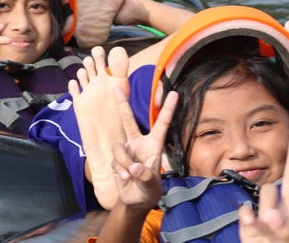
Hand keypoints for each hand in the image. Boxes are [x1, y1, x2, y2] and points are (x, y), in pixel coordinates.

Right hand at [109, 89, 177, 210]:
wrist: (135, 201)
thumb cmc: (150, 190)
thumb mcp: (153, 186)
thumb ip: (145, 176)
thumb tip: (134, 167)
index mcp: (154, 145)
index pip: (161, 124)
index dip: (167, 109)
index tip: (174, 94)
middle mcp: (138, 144)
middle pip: (128, 120)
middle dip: (122, 104)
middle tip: (117, 88)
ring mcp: (126, 150)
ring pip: (119, 147)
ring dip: (123, 161)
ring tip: (130, 174)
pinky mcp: (116, 159)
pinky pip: (115, 160)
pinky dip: (120, 169)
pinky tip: (125, 178)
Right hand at [238, 131, 288, 242]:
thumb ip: (284, 230)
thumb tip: (270, 215)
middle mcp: (288, 209)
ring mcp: (268, 211)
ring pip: (269, 192)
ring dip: (269, 207)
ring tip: (268, 227)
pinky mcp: (250, 218)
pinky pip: (247, 209)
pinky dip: (248, 217)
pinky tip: (251, 223)